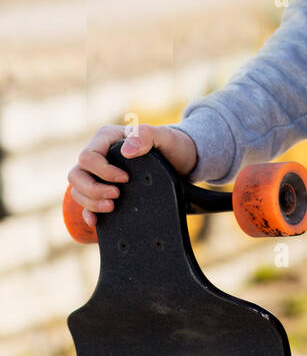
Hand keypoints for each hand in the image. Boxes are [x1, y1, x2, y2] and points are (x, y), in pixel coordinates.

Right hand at [67, 123, 198, 225]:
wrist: (181, 161)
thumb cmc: (171, 145)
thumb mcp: (164, 137)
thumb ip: (146, 136)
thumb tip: (126, 150)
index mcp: (107, 138)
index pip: (88, 157)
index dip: (103, 172)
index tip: (125, 179)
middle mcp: (99, 155)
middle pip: (76, 175)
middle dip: (93, 190)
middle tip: (116, 196)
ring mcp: (98, 173)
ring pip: (77, 189)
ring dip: (90, 202)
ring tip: (111, 207)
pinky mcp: (102, 189)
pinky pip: (84, 202)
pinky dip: (87, 213)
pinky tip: (96, 220)